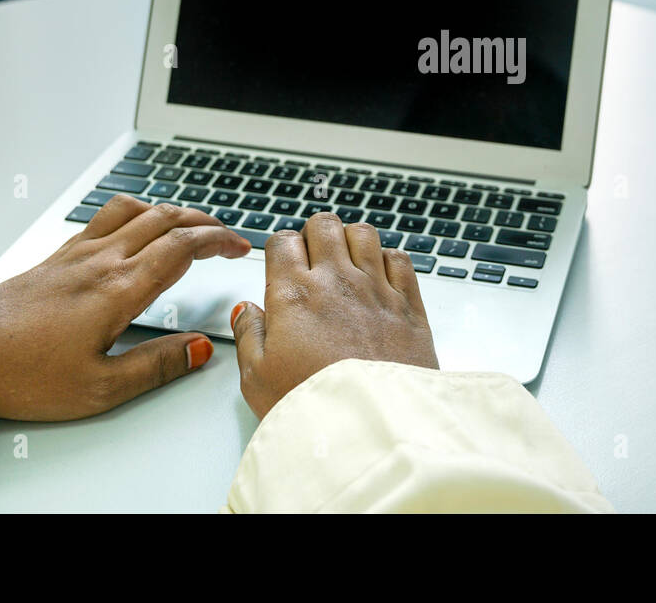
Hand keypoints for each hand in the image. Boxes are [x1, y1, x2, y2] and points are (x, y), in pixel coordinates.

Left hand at [0, 195, 250, 419]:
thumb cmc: (21, 375)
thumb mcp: (99, 388)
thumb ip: (157, 366)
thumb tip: (199, 348)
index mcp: (117, 289)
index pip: (182, 247)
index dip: (218, 240)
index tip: (239, 248)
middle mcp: (99, 261)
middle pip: (164, 219)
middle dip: (204, 221)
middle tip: (226, 237)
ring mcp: (75, 254)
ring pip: (135, 210)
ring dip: (171, 210)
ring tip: (189, 223)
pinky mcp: (55, 258)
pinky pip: (105, 218)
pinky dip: (135, 212)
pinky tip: (134, 227)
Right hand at [231, 211, 438, 416]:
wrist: (373, 429)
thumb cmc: (316, 408)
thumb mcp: (258, 379)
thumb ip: (249, 336)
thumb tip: (247, 311)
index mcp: (295, 295)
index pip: (283, 241)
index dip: (280, 249)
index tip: (283, 265)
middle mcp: (337, 283)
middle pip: (324, 224)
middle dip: (315, 235)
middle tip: (314, 260)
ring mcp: (377, 289)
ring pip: (364, 233)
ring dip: (352, 241)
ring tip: (347, 265)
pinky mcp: (409, 304)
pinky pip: (399, 259)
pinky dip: (388, 261)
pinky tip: (379, 280)